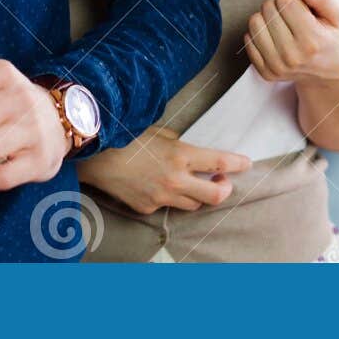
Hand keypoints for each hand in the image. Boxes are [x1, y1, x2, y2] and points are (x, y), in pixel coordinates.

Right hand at [77, 125, 249, 214]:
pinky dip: (167, 197)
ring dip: (196, 195)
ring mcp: (161, 197)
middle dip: (225, 190)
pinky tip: (153, 184)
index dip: (237, 164)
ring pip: (193, 205)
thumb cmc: (123, 136)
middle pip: (215, 196)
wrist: (92, 156)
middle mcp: (175, 179)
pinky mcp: (147, 208)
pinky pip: (166, 206)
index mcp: (180, 155)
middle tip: (223, 182)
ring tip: (188, 183)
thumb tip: (188, 152)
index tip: (246, 163)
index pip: (219, 163)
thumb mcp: (156, 131)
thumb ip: (177, 143)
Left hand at [244, 0, 338, 85]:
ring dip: (266, 17)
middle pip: (268, 8)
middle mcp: (293, 55)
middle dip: (279, 5)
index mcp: (312, 40)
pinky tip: (275, 38)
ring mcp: (277, 66)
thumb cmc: (330, 37)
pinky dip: (260, 33)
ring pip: (255, 22)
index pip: (285, 0)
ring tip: (283, 24)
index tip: (302, 5)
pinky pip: (248, 39)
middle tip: (293, 15)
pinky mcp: (265, 72)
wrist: (329, 72)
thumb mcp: (335, 15)